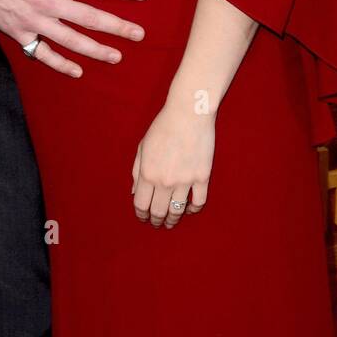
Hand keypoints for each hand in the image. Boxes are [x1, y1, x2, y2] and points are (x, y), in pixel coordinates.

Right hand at [0, 0, 147, 76]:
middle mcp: (49, 2)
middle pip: (90, 18)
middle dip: (118, 27)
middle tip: (139, 35)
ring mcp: (35, 21)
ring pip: (71, 41)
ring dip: (96, 50)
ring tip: (116, 56)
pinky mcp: (20, 33)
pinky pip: (43, 53)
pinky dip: (60, 64)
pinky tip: (77, 71)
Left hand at [131, 95, 215, 227]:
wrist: (189, 114)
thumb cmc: (163, 126)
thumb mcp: (142, 146)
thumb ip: (136, 170)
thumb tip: (134, 192)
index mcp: (147, 173)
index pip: (141, 204)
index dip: (141, 214)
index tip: (143, 216)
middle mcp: (165, 181)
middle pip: (159, 212)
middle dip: (156, 220)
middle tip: (157, 223)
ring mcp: (185, 181)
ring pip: (178, 210)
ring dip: (173, 219)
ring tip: (171, 222)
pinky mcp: (202, 177)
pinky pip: (198, 202)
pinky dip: (193, 210)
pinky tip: (189, 210)